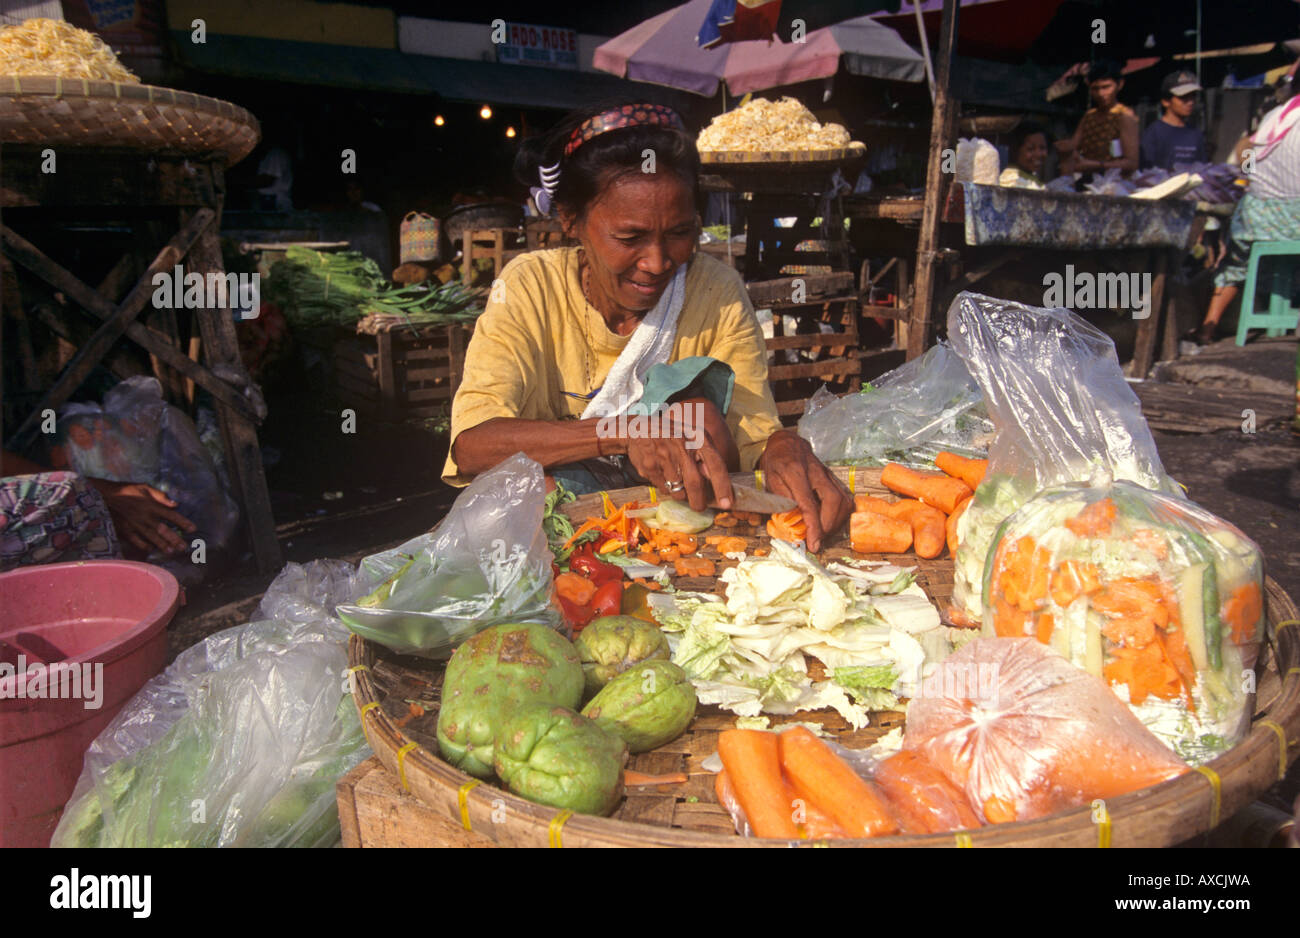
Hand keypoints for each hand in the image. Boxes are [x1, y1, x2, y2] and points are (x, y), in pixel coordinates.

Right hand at [90, 480, 196, 554]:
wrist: (104, 495)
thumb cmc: (127, 490)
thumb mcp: (145, 487)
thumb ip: (161, 496)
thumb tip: (175, 504)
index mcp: (151, 505)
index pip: (171, 515)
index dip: (182, 522)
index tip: (193, 529)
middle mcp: (144, 516)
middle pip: (162, 529)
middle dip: (174, 538)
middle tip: (184, 547)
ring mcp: (134, 524)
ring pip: (151, 537)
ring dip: (162, 545)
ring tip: (172, 551)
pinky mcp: (125, 529)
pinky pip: (136, 540)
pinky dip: (143, 546)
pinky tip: (151, 550)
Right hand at [621, 398, 735, 511]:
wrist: (638, 429)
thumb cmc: (672, 434)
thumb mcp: (692, 437)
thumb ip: (705, 456)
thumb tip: (712, 479)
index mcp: (698, 437)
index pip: (715, 464)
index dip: (723, 486)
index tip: (727, 504)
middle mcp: (682, 446)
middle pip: (695, 483)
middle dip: (699, 502)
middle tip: (700, 507)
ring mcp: (664, 456)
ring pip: (677, 490)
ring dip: (680, 494)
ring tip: (677, 483)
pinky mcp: (650, 467)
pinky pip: (662, 488)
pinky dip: (666, 488)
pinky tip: (663, 475)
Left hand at [758, 430, 852, 552]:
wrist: (788, 442)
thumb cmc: (776, 462)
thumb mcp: (769, 478)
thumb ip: (780, 498)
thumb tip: (790, 519)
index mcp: (796, 473)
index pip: (809, 503)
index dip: (814, 527)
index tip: (814, 544)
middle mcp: (816, 472)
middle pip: (833, 501)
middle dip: (828, 526)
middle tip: (817, 540)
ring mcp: (828, 474)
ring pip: (843, 500)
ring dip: (835, 522)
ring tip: (823, 533)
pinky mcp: (834, 478)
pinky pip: (845, 497)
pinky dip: (841, 514)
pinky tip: (830, 522)